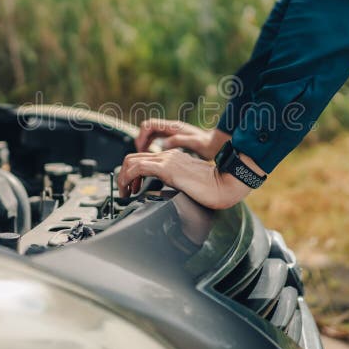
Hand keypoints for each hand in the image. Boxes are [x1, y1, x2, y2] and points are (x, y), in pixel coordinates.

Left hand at [117, 149, 252, 209]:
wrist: (225, 184)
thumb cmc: (213, 188)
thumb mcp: (188, 183)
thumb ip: (175, 183)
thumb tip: (164, 192)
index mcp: (173, 158)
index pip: (144, 159)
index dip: (132, 173)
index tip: (134, 188)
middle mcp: (168, 155)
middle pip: (133, 157)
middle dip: (123, 175)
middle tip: (125, 192)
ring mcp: (167, 160)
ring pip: (132, 161)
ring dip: (123, 178)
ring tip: (125, 193)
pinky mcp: (167, 168)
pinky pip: (138, 168)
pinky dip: (128, 179)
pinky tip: (130, 191)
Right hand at [134, 119, 230, 159]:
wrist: (218, 144)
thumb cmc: (209, 144)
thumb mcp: (194, 143)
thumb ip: (178, 141)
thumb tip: (162, 144)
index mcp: (173, 127)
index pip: (149, 125)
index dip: (142, 135)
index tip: (140, 148)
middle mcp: (171, 128)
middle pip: (148, 129)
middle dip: (141, 140)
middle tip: (139, 154)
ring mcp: (172, 132)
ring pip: (151, 134)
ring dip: (145, 143)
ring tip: (143, 156)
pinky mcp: (174, 138)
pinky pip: (157, 138)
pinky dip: (152, 145)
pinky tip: (154, 156)